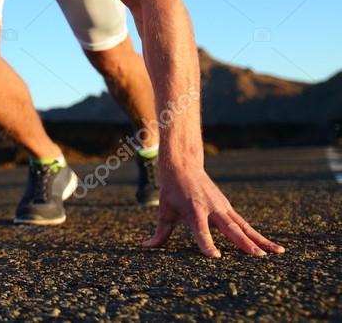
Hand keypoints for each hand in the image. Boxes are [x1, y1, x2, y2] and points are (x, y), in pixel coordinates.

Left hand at [142, 163, 284, 256]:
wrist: (183, 165)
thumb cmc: (171, 190)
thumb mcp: (164, 210)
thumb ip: (160, 232)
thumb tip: (146, 247)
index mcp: (193, 211)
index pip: (200, 231)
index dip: (206, 243)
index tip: (214, 256)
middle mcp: (211, 209)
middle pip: (229, 228)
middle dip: (243, 243)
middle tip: (258, 257)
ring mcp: (223, 208)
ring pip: (243, 227)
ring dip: (260, 240)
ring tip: (276, 253)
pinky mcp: (228, 208)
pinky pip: (245, 224)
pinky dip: (258, 235)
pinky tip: (272, 247)